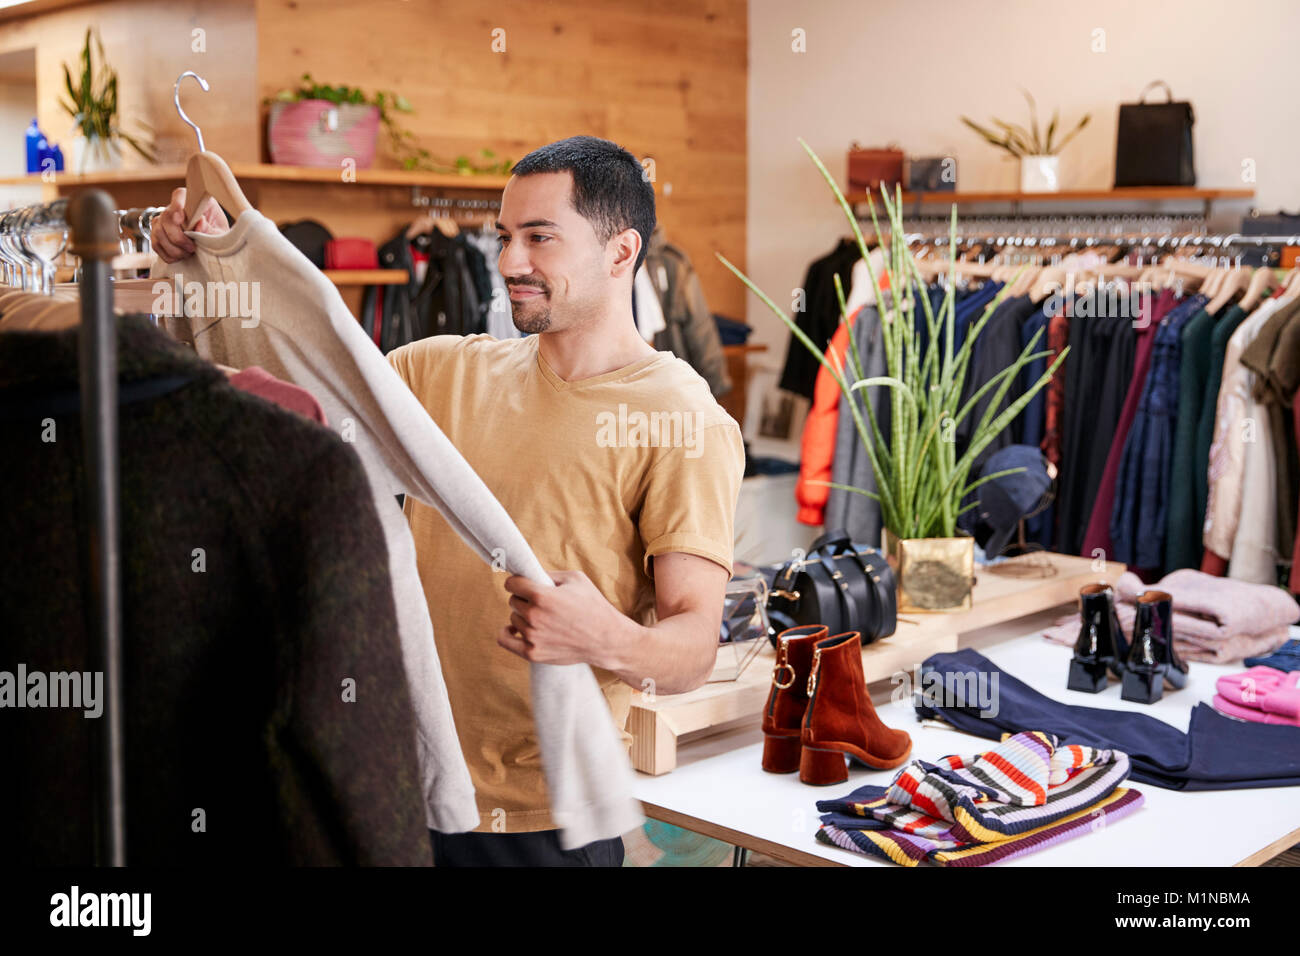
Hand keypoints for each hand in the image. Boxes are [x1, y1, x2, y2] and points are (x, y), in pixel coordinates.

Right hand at [150, 186, 227, 262]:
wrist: (211, 242)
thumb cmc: (216, 232)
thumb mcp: (220, 231)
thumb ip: (210, 228)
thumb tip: (199, 225)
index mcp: (193, 201)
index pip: (180, 194)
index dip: (177, 204)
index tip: (180, 218)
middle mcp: (174, 208)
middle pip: (166, 217)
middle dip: (178, 238)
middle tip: (192, 248)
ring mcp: (163, 220)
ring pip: (158, 232)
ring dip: (173, 248)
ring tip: (187, 254)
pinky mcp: (158, 233)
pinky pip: (156, 244)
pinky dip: (168, 254)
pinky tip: (179, 256)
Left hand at [498, 570, 629, 667]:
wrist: (607, 639)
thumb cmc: (593, 606)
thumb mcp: (575, 579)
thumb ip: (549, 574)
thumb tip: (529, 574)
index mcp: (542, 596)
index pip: (511, 583)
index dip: (518, 581)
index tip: (524, 583)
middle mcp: (534, 616)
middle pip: (513, 601)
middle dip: (524, 598)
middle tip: (542, 602)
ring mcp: (533, 636)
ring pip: (513, 618)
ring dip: (523, 616)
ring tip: (543, 617)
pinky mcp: (533, 653)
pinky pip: (505, 640)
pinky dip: (507, 632)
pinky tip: (515, 629)